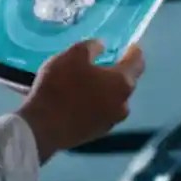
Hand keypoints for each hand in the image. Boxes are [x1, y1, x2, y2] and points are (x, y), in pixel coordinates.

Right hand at [15, 40, 145, 162]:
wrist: (43, 127)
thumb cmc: (61, 85)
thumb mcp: (74, 55)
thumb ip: (92, 46)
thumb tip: (102, 46)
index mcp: (122, 82)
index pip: (137, 62)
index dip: (134, 51)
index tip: (130, 46)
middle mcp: (123, 104)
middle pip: (126, 82)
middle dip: (117, 71)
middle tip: (105, 62)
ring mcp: (110, 122)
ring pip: (113, 100)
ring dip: (105, 89)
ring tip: (89, 81)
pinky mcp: (96, 134)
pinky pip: (100, 112)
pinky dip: (94, 104)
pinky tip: (79, 99)